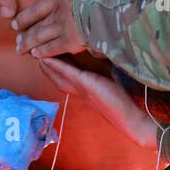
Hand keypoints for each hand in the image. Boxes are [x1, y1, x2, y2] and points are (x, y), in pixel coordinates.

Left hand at [12, 0, 87, 57]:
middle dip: (25, 33)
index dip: (26, 16)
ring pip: (40, 37)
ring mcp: (63, 26)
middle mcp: (58, 11)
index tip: (16, 22)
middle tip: (16, 40)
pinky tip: (35, 55)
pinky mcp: (71, 41)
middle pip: (37, 24)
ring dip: (28, 43)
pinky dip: (43, 52)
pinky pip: (53, 48)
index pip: (38, 8)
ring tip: (20, 50)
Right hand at [37, 57, 158, 151]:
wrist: (136, 119)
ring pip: (58, 74)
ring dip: (46, 63)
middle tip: (33, 50)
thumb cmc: (130, 102)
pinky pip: (67, 73)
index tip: (46, 54)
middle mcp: (81, 90)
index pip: (66, 77)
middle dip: (45, 64)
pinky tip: (46, 56)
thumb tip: (106, 57)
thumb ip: (107, 73)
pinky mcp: (87, 85)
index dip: (55, 66)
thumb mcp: (114, 84)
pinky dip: (55, 65)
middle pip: (57, 77)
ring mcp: (82, 88)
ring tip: (35, 50)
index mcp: (87, 91)